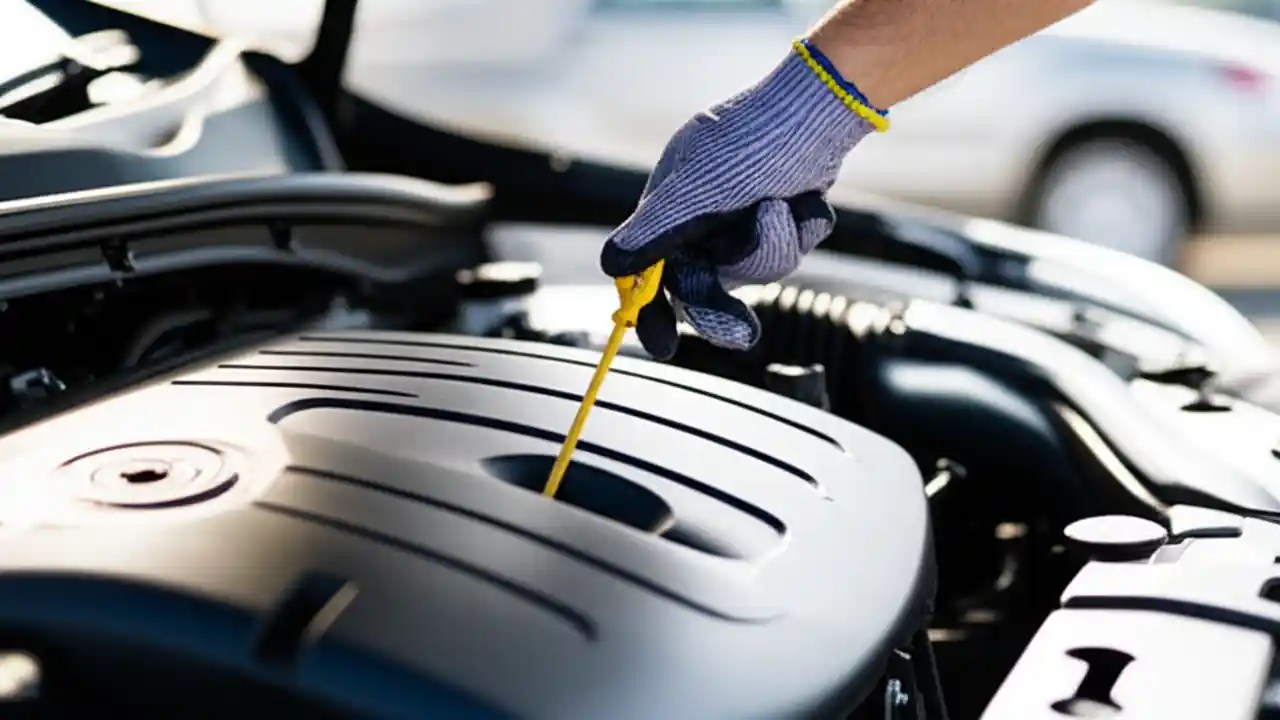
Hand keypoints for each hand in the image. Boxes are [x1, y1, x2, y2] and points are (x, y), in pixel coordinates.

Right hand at [600, 44, 882, 359]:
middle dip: (727, 296)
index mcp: (669, 211)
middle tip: (745, 332)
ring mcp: (744, 221)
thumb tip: (611, 266)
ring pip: (756, 269)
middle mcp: (703, 219)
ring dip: (776, 245)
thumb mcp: (694, 190)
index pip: (650, 273)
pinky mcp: (782, 220)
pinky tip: (805, 202)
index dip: (651, 312)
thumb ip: (655, 231)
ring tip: (782, 207)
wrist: (818, 111)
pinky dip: (801, 228)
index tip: (662, 346)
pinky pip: (790, 250)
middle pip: (708, 283)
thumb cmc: (749, 142)